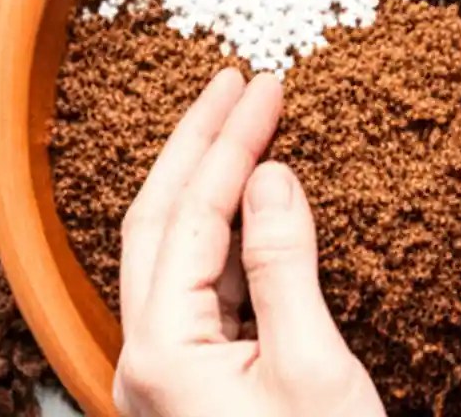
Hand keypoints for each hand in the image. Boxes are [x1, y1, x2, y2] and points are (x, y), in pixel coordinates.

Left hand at [114, 69, 385, 416]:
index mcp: (164, 352)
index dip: (229, 143)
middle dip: (197, 142)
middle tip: (236, 83)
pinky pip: (195, 280)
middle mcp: (146, 357)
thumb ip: (282, 264)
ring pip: (170, 246)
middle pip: (157, 218)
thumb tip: (269, 176)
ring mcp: (164, 369)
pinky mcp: (191, 378)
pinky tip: (249, 201)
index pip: (191, 215)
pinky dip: (221, 228)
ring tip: (239, 122)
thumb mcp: (314, 369)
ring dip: (204, 179)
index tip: (266, 88)